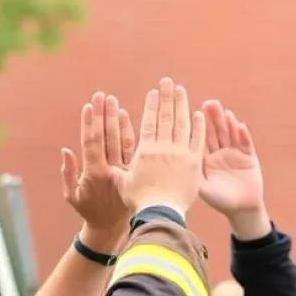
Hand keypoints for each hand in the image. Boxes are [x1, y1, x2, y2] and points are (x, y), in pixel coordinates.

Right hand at [62, 92, 135, 251]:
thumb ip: (68, 173)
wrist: (114, 230)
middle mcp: (112, 172)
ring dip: (118, 122)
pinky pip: (135, 152)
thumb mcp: (73, 196)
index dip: (90, 124)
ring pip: (123, 143)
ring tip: (115, 104)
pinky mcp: (137, 176)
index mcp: (95, 175)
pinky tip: (129, 118)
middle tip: (103, 96)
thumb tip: (66, 150)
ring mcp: (126, 173)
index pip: (92, 144)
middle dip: (104, 116)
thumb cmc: (89, 211)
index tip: (89, 105)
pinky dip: (132, 135)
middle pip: (108, 139)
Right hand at [115, 77, 205, 214]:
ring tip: (181, 90)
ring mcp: (180, 154)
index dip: (152, 106)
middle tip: (168, 82)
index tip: (155, 93)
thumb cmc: (140, 201)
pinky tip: (199, 114)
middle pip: (165, 117)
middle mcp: (163, 148)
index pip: (150, 122)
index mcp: (146, 150)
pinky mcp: (194, 164)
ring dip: (182, 105)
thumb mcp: (123, 181)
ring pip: (182, 124)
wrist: (161, 213)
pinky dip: (198, 127)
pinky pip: (197, 141)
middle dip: (167, 97)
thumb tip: (96, 161)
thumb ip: (119, 168)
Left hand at [199, 101, 268, 238]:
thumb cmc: (220, 201)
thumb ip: (191, 175)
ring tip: (224, 111)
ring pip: (230, 134)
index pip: (201, 138)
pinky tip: (240, 125)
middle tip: (209, 103)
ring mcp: (235, 154)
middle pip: (216, 132)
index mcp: (207, 158)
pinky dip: (243, 135)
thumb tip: (176, 163)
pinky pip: (246, 144)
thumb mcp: (202, 188)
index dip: (198, 124)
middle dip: (213, 118)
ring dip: (228, 122)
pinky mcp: (250, 158)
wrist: (242, 210)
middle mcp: (220, 153)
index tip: (195, 112)